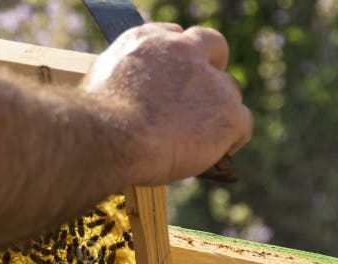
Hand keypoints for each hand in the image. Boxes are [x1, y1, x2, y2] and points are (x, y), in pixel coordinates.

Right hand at [81, 23, 252, 184]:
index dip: (178, 59)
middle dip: (210, 69)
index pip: (175, 37)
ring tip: (198, 139)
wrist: (107, 138)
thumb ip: (126, 81)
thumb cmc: (94, 122)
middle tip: (201, 98)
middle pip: (212, 48)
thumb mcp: (101, 85)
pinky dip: (232, 140)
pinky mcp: (227, 114)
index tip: (173, 79)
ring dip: (217, 111)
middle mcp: (182, 51)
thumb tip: (129, 99)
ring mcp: (210, 81)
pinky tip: (215, 153)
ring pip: (229, 92)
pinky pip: (243, 125)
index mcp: (148, 40)